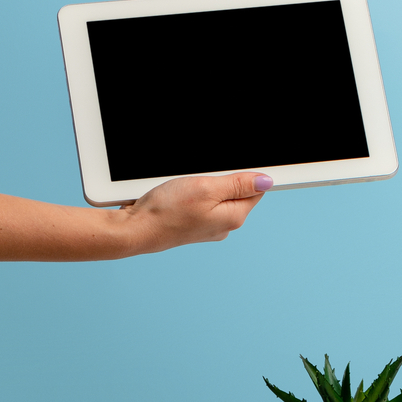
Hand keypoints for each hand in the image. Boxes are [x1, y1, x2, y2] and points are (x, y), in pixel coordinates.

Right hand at [120, 172, 271, 254]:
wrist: (135, 230)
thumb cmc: (167, 209)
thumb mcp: (207, 188)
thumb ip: (239, 184)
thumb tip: (267, 181)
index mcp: (235, 217)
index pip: (256, 190)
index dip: (246, 175)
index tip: (226, 171)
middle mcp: (225, 226)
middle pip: (236, 193)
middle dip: (222, 180)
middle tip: (200, 179)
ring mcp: (209, 228)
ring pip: (217, 198)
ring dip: (205, 187)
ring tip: (186, 189)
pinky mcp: (193, 227)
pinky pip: (202, 205)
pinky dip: (193, 196)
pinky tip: (179, 195)